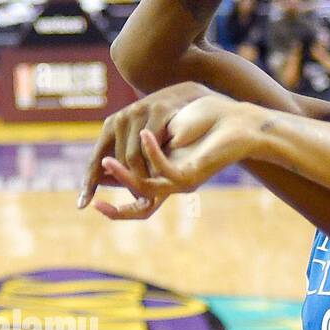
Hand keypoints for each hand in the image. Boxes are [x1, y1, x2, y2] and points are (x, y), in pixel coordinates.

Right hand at [92, 94, 263, 217]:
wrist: (242, 123)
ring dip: (123, 174)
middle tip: (93, 176)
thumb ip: (143, 142)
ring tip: (106, 162)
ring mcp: (183, 182)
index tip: (87, 196)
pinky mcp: (193, 173)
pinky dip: (151, 152)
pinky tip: (145, 133)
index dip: (114, 202)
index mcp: (168, 180)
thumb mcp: (168, 133)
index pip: (137, 204)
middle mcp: (174, 186)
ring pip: (145, 188)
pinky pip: (165, 169)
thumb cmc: (208, 123)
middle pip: (139, 207)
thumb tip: (112, 148)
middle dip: (112, 194)